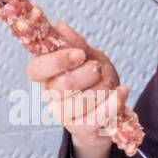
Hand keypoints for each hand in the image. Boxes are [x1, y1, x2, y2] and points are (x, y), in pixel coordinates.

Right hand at [24, 22, 129, 157]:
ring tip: (110, 84)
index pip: (36, 69)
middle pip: (64, 85)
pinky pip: (97, 117)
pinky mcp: (81, 130)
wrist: (109, 111)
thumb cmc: (95, 81)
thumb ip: (75, 44)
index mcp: (47, 76)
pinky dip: (114, 102)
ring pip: (82, 101)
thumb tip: (60, 27)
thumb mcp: (89, 57)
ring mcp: (65, 116)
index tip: (80, 54)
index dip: (57, 61)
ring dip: (104, 88)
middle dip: (89, 73)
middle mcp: (51, 97)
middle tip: (98, 69)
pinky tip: (122, 92)